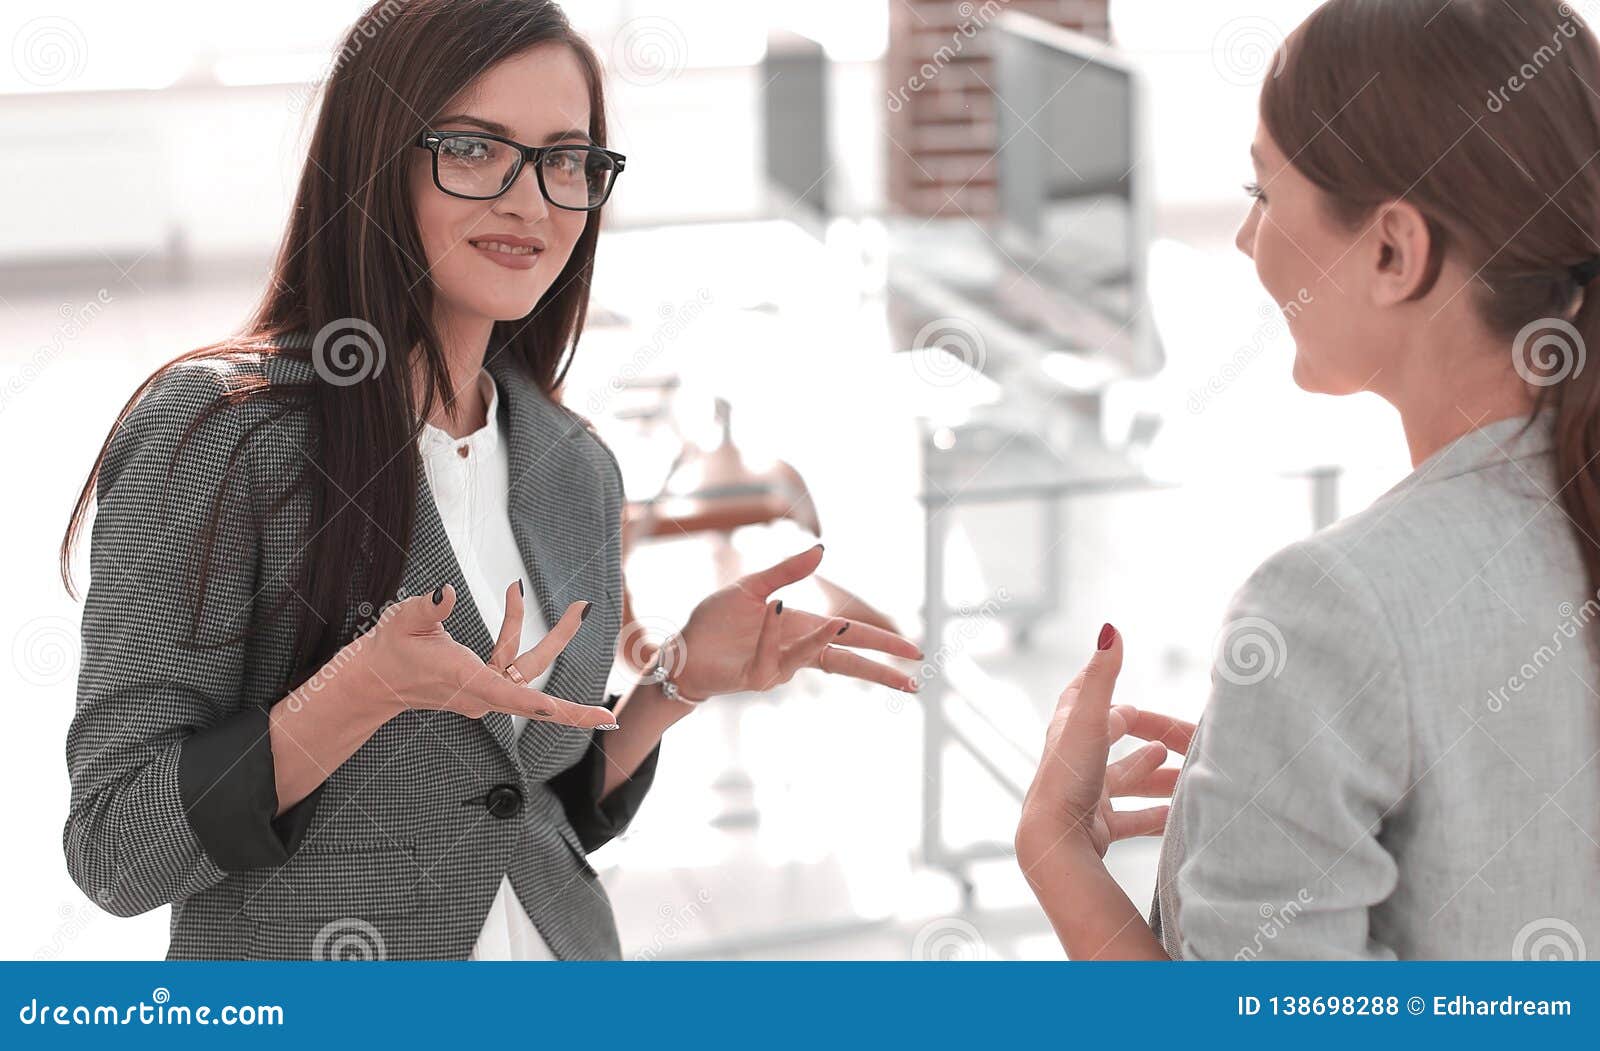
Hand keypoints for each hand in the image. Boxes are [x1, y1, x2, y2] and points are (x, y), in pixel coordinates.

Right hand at [344, 582, 616, 730]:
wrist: (376, 680)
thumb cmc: (389, 652)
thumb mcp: (403, 621)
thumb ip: (427, 607)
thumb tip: (447, 592)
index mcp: (464, 680)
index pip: (507, 695)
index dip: (537, 704)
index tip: (565, 710)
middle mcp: (481, 692)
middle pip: (532, 673)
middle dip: (562, 641)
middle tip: (587, 615)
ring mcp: (485, 691)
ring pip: (526, 664)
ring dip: (549, 634)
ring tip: (574, 605)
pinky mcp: (485, 685)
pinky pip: (511, 657)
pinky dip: (515, 628)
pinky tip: (513, 597)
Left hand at [668, 543, 921, 701]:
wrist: (681, 647)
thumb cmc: (715, 621)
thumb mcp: (753, 586)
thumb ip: (788, 571)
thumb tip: (821, 550)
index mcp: (801, 630)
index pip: (850, 640)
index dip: (881, 645)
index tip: (913, 652)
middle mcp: (795, 653)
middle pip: (847, 663)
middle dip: (880, 672)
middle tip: (914, 682)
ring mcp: (778, 669)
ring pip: (812, 654)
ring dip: (825, 638)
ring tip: (841, 622)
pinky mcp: (757, 678)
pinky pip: (775, 655)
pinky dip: (776, 633)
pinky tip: (771, 611)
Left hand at [1016, 624, 1194, 864]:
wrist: (1053, 841)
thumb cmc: (1068, 776)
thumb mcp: (1090, 720)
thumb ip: (1104, 677)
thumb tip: (1111, 630)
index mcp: (1068, 730)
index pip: (1084, 695)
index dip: (1100, 679)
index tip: (1118, 664)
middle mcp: (1073, 760)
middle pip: (1113, 739)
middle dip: (1144, 733)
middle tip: (1182, 738)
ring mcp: (1084, 794)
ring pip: (1125, 779)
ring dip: (1151, 772)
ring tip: (1182, 772)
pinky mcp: (1095, 826)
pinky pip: (1131, 818)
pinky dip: (1154, 814)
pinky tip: (1177, 814)